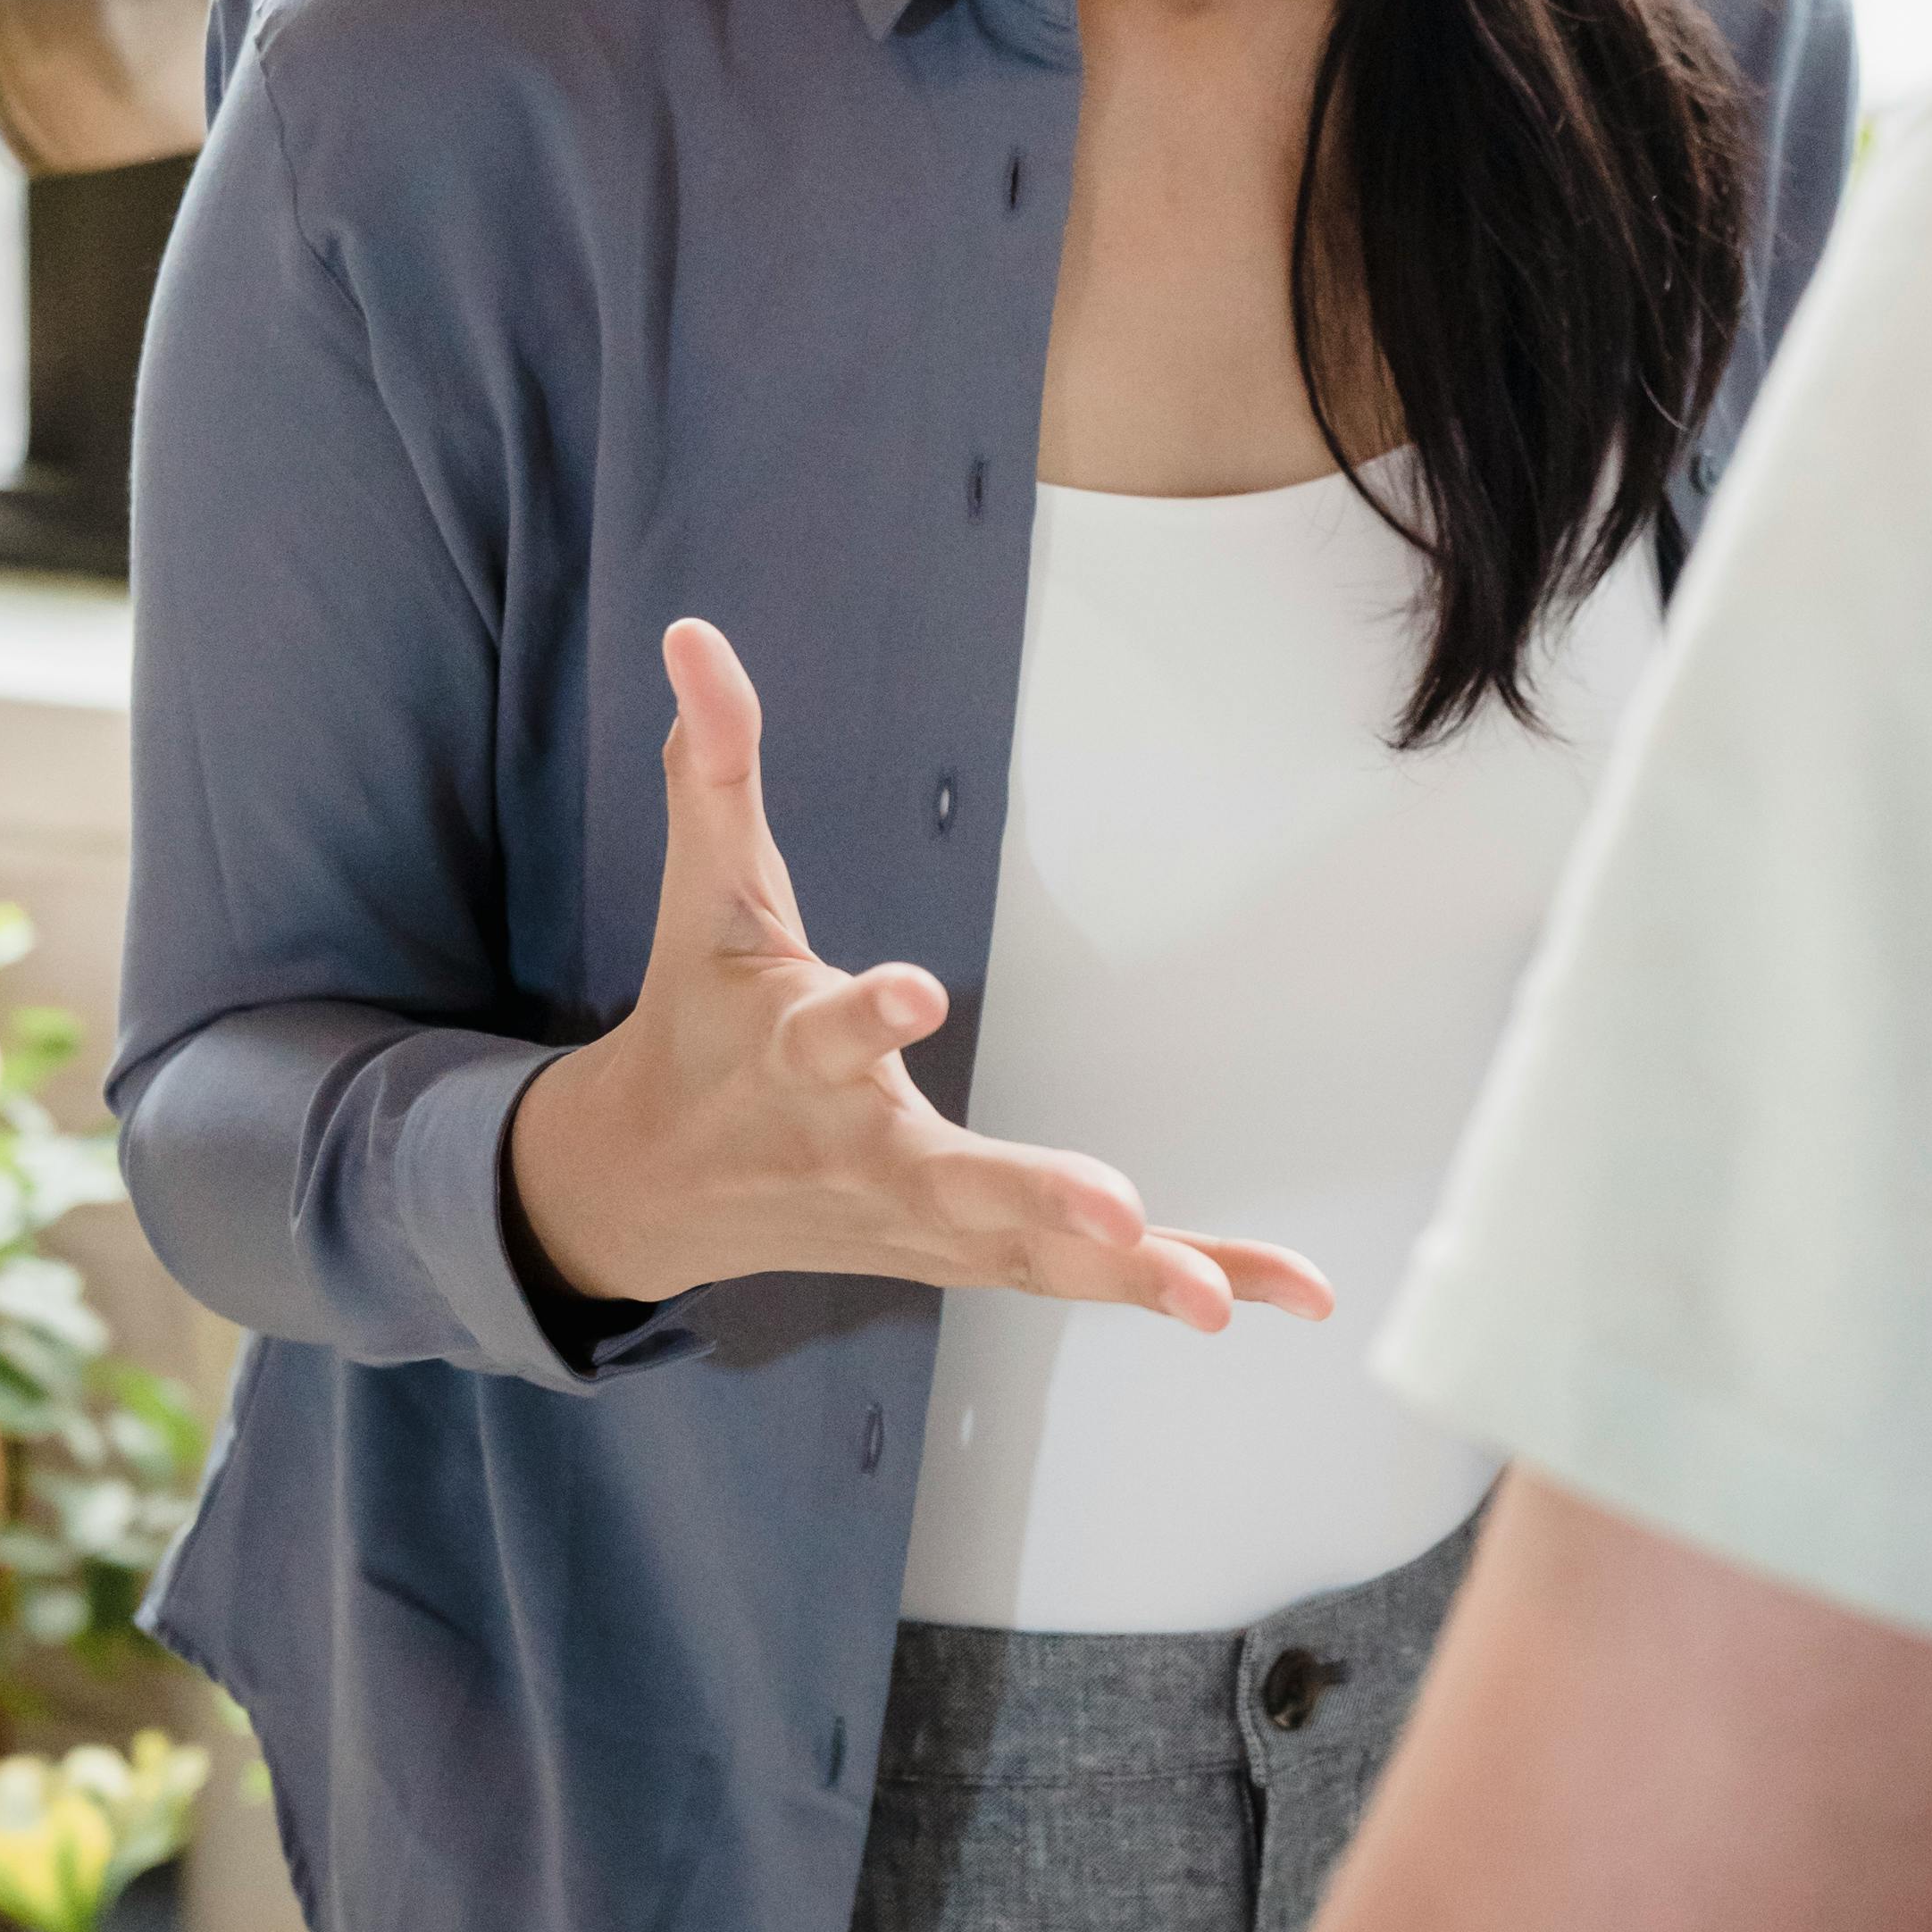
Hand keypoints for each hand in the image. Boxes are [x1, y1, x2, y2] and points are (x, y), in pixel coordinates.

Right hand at [507, 618, 1336, 1328]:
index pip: (829, 1031)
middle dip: (1034, 1195)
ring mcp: (922, 1222)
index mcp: (793, 1055)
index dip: (869, 1012)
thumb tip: (695, 633)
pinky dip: (1182, 1279)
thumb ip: (716, 764)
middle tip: (1116, 1209)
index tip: (915, 991)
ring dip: (1135, 1275)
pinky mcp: (971, 1254)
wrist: (649, 1188)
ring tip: (1223, 1298)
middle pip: (951, 1182)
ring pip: (1032, 1256)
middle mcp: (861, 1153)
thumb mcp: (706, 894)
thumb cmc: (697, 1024)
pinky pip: (1084, 1277)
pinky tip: (1282, 1295)